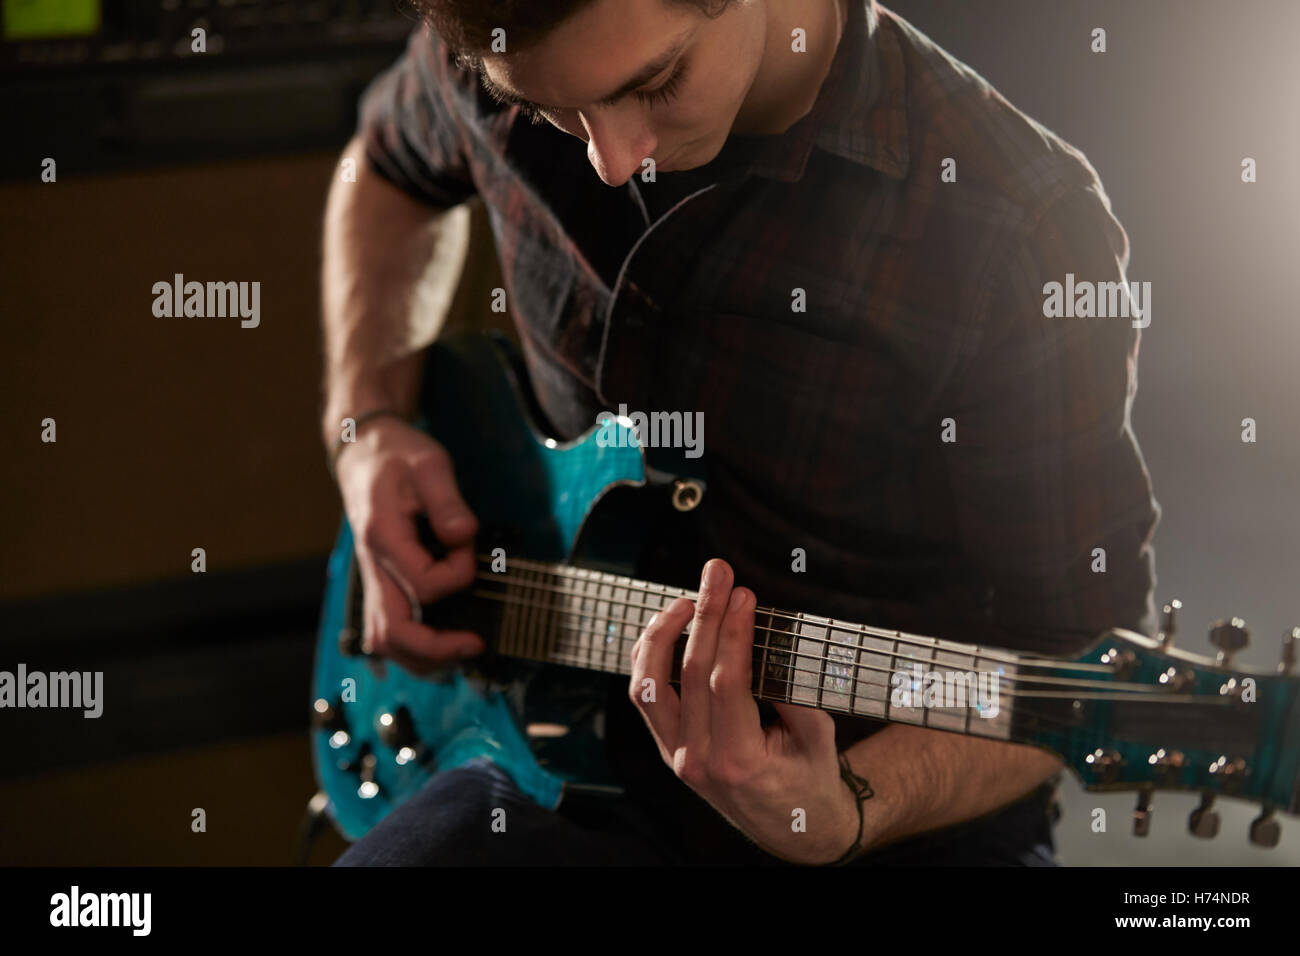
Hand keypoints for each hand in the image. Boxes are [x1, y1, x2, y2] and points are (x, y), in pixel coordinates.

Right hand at [334, 418, 483, 672]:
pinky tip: (440, 645)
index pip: (423, 585)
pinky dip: (411, 649)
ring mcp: (372, 579)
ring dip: (422, 657)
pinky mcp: (378, 584)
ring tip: (461, 652)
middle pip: (392, 632)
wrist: (364, 453)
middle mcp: (373, 566)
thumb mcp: (429, 463)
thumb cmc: (397, 456)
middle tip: (475, 644)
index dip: (458, 577)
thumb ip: (447, 501)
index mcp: (384, 537)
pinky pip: (385, 631)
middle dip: (435, 649)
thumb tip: (463, 536)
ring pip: (384, 640)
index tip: (470, 550)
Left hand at [628, 558, 861, 863]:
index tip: (745, 594)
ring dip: (663, 634)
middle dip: (706, 614)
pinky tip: (669, 626)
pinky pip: (645, 697)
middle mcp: (697, 760)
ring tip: (686, 598)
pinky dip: (650, 657)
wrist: (793, 829)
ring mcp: (675, 756)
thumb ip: (794, 694)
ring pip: (648, 685)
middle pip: (688, 673)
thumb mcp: (818, 739)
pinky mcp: (667, 748)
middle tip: (719, 574)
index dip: (733, 632)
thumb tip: (764, 638)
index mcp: (738, 761)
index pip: (725, 682)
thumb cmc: (810, 780)